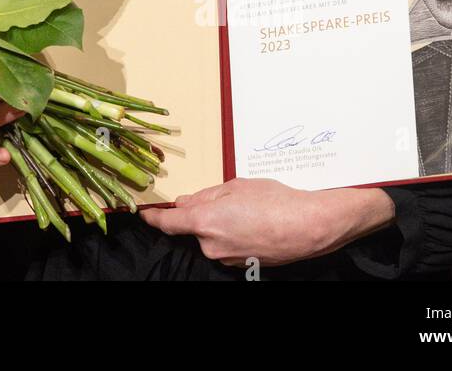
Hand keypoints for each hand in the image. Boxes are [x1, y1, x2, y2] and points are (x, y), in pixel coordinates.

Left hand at [138, 178, 395, 267]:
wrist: (308, 227)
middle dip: (202, 213)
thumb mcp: (235, 186)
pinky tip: (254, 224)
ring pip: (212, 237)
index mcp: (204, 221)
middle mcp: (211, 244)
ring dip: (220, 224)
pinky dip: (234, 235)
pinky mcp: (242, 265)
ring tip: (248, 210)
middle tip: (227, 198)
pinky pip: (228, 246)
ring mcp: (226, 258)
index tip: (144, 213)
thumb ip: (205, 195)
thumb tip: (184, 201)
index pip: (168, 223)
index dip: (153, 218)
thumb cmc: (274, 201)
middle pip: (194, 228)